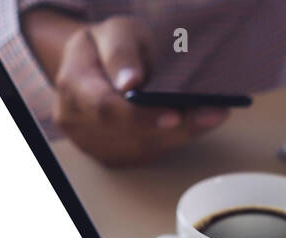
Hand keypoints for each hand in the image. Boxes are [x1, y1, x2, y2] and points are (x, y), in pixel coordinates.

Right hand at [23, 11, 227, 166]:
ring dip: (177, 135)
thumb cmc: (110, 45)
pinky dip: (169, 140)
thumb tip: (130, 82)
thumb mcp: (118, 31)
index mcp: (73, 82)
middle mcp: (74, 118)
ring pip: (140, 149)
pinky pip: (143, 156)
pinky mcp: (106, 156)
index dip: (139, 116)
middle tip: (212, 114)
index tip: (175, 115)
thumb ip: (122, 53)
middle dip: (173, 127)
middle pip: (128, 135)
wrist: (93, 64)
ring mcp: (88, 142)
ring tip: (210, 115)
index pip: (105, 108)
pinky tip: (188, 124)